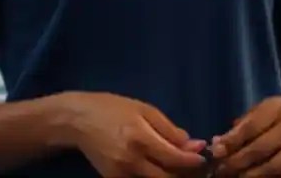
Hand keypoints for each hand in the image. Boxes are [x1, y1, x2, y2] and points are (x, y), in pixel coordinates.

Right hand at [64, 92, 206, 177]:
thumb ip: (169, 129)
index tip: (202, 157)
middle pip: (166, 177)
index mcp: (140, 137)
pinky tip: (157, 167)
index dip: (192, 160)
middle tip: (193, 165)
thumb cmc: (113, 109)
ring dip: (169, 176)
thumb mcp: (144, 110)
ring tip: (176, 166)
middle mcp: (130, 159)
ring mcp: (120, 173)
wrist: (77, 120)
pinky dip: (151, 177)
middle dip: (183, 173)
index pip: (174, 158)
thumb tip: (193, 144)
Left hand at [210, 97, 280, 176]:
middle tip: (221, 171)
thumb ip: (239, 128)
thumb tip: (217, 145)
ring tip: (235, 177)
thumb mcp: (260, 112)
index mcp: (279, 107)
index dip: (232, 142)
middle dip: (237, 163)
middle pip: (260, 149)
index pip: (251, 127)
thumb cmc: (277, 117)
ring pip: (272, 167)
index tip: (216, 153)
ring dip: (250, 176)